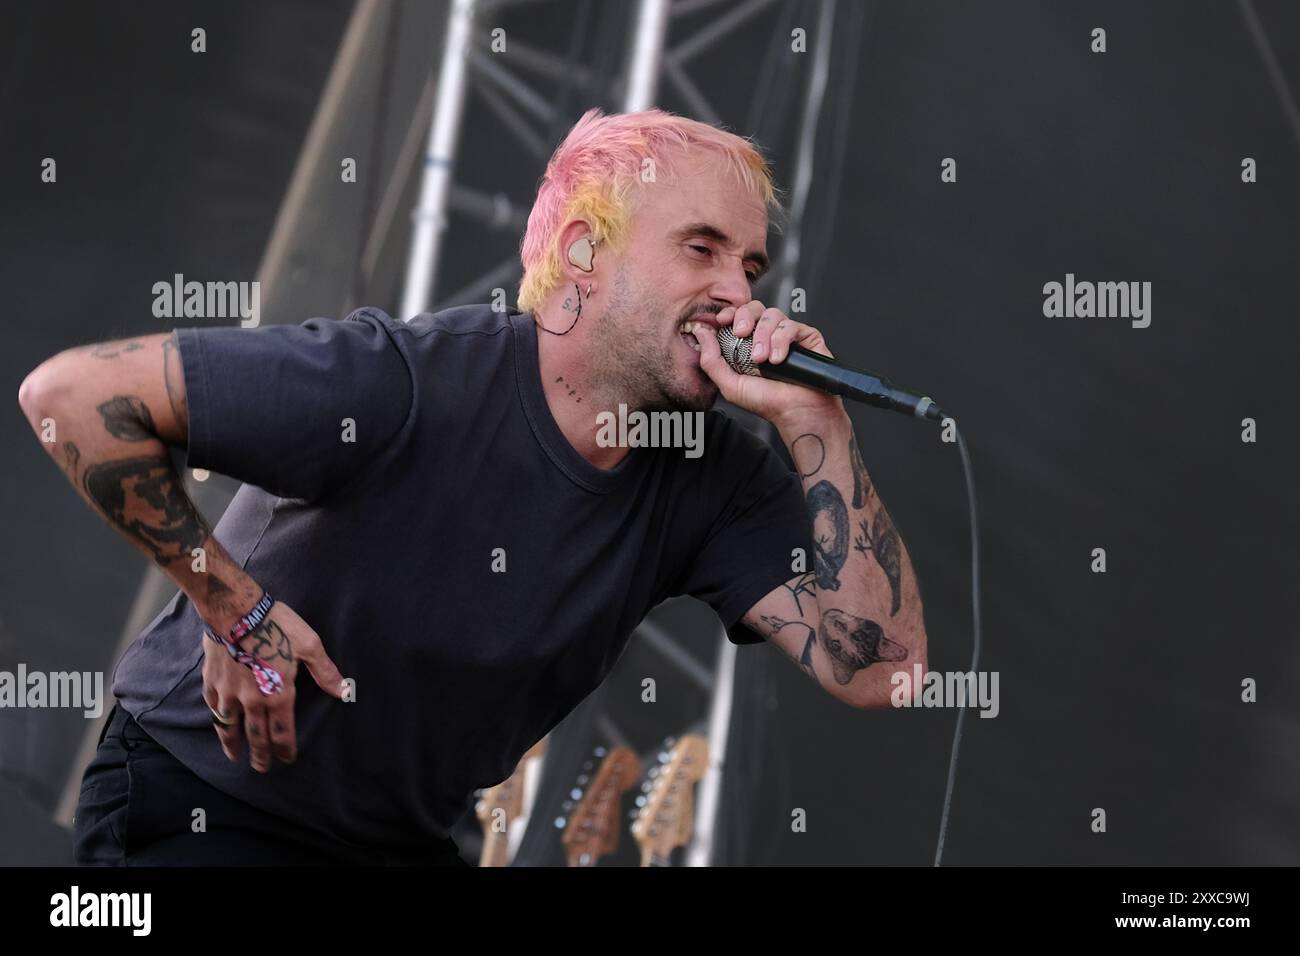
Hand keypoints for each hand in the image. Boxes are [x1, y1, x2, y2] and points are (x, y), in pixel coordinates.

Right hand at [202, 600, 343, 772]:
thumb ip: (325, 672)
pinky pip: (214, 707)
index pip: (282, 732)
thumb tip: (344, 692)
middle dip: (260, 755)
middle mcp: (252, 700)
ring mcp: (229, 693)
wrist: (237, 611)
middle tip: (262, 768)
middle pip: (256, 736)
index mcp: (278, 694)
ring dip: (233, 744)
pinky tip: (219, 722)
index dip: (285, 749)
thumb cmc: (277, 626)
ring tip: (236, 756)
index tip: (287, 760)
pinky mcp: (212, 682)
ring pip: (230, 727)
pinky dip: (217, 719)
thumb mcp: (309, 645)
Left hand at [693, 300, 844, 426]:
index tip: (722, 320)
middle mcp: (768, 336)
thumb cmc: (767, 402)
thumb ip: (711, 360)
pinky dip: (781, 340)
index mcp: (749, 344)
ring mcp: (787, 335)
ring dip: (764, 335)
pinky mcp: (806, 336)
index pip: (738, 316)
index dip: (730, 313)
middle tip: (741, 334)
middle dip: (745, 317)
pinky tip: (779, 359)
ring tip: (762, 359)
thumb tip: (702, 333)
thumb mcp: (730, 384)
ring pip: (773, 314)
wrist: (796, 411)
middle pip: (755, 308)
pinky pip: (791, 325)